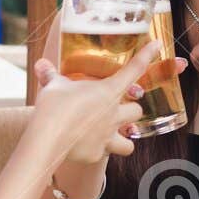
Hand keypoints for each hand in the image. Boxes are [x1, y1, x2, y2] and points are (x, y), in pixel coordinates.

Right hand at [31, 41, 154, 167]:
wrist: (48, 137)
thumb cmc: (53, 106)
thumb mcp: (53, 86)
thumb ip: (51, 75)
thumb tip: (41, 65)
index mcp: (108, 91)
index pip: (134, 68)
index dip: (148, 55)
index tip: (158, 45)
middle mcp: (114, 114)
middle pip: (137, 110)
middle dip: (130, 109)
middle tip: (117, 108)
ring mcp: (108, 136)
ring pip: (130, 143)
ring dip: (124, 138)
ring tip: (113, 136)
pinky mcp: (97, 154)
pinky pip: (103, 154)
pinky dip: (97, 150)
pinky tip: (85, 147)